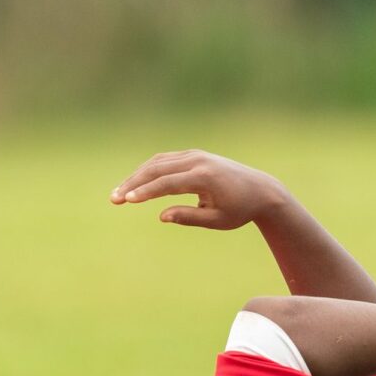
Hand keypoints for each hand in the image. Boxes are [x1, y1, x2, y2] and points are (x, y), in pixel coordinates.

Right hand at [111, 149, 289, 228]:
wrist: (260, 190)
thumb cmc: (239, 210)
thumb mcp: (217, 220)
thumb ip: (189, 217)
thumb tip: (161, 215)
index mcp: (205, 177)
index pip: (168, 183)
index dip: (146, 192)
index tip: (127, 200)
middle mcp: (198, 161)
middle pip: (157, 169)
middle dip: (133, 183)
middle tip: (114, 199)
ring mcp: (194, 155)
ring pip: (157, 163)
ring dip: (136, 177)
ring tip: (120, 194)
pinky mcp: (192, 155)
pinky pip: (164, 160)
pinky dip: (147, 171)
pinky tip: (135, 183)